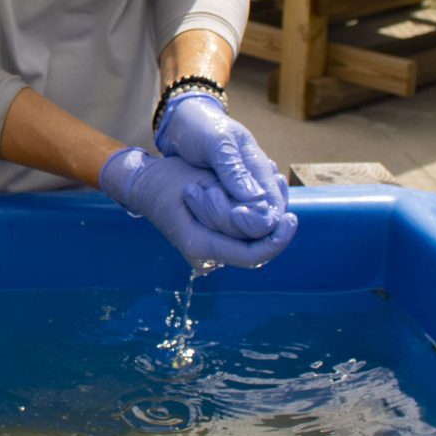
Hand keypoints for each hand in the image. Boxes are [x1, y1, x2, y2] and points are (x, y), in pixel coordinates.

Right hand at [100, 147, 297, 269]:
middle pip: (255, 251)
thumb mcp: (202, 182)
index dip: (277, 240)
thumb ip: (233, 201)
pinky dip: (254, 218)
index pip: (252, 256)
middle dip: (275, 227)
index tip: (291, 217)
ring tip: (275, 184)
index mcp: (200, 246)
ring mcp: (208, 251)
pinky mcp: (211, 241)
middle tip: (285, 195)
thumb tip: (267, 212)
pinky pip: (240, 236)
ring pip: (250, 244)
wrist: (143, 183)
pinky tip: (261, 194)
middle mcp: (205, 255)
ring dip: (266, 220)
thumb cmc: (168, 180)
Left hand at [154, 94, 287, 237]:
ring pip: (240, 223)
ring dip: (215, 215)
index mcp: (259, 167)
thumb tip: (257, 200)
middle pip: (260, 221)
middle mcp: (253, 183)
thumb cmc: (200, 126)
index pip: (275, 206)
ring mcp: (238, 192)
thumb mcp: (216, 142)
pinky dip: (207, 214)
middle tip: (202, 199)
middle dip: (235, 222)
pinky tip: (190, 200)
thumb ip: (233, 169)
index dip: (261, 220)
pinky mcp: (221, 197)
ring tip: (190, 193)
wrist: (180, 121)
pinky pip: (223, 219)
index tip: (235, 216)